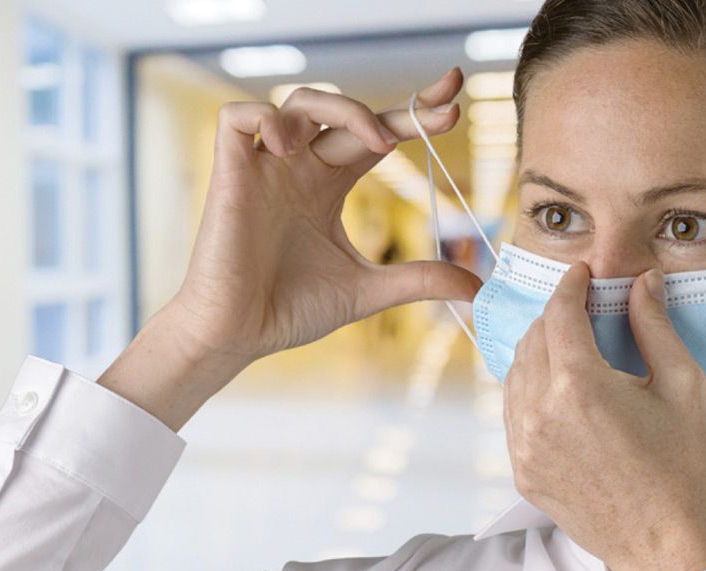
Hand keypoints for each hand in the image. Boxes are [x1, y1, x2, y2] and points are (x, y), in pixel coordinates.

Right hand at [99, 70, 481, 430]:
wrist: (239, 335)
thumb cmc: (291, 310)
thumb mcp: (369, 290)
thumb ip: (419, 280)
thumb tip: (476, 287)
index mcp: (328, 187)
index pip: (375, 135)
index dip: (414, 115)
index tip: (454, 108)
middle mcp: (300, 168)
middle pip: (348, 113)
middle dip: (401, 107)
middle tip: (445, 111)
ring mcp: (266, 167)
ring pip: (299, 101)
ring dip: (341, 107)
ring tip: (377, 142)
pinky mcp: (230, 173)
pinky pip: (236, 117)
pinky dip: (264, 117)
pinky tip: (289, 146)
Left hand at [503, 264, 705, 570]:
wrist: (668, 548)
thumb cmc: (685, 468)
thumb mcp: (683, 388)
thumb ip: (654, 327)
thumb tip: (642, 282)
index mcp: (579, 385)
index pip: (559, 313)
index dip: (570, 286)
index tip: (581, 275)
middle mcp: (539, 411)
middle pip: (533, 339)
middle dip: (556, 317)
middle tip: (584, 313)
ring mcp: (523, 443)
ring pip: (515, 373)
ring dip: (539, 352)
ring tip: (573, 351)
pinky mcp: (520, 469)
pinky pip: (513, 411)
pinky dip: (530, 390)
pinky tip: (560, 392)